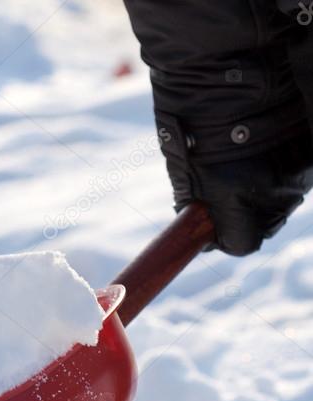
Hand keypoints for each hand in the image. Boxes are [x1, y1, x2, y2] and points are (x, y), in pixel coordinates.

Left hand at [165, 129, 312, 255]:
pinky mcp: (312, 150)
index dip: (224, 239)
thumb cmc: (196, 124)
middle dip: (245, 217)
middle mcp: (277, 191)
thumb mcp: (186, 173)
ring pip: (283, 199)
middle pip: (265, 225)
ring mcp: (300, 169)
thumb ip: (196, 206)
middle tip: (227, 194)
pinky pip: (296, 174)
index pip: (242, 244)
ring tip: (245, 163)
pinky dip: (280, 168)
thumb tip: (196, 225)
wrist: (228, 72)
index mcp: (241, 202)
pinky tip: (263, 149)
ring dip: (265, 192)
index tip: (213, 230)